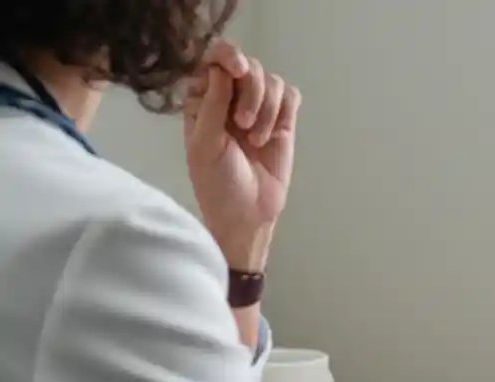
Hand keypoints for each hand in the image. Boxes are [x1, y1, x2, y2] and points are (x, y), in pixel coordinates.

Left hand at [184, 40, 301, 271]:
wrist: (247, 214)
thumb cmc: (217, 182)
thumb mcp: (205, 143)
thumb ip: (212, 104)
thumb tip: (222, 69)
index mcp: (204, 99)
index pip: (215, 59)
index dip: (228, 56)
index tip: (238, 71)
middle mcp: (231, 98)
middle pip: (249, 66)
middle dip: (251, 92)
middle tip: (243, 124)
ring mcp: (259, 109)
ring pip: (271, 80)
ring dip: (266, 107)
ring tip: (256, 138)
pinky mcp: (283, 122)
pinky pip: (290, 96)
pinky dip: (283, 111)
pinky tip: (272, 135)